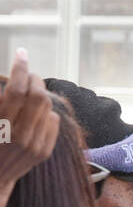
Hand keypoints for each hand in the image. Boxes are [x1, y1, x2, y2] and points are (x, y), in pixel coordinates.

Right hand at [0, 49, 59, 206]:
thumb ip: (0, 100)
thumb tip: (10, 79)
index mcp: (1, 125)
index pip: (16, 89)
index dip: (20, 67)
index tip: (21, 53)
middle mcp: (20, 136)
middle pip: (38, 95)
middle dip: (34, 78)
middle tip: (27, 73)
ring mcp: (35, 146)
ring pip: (47, 107)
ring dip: (40, 93)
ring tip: (30, 91)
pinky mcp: (44, 153)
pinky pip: (53, 121)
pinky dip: (45, 111)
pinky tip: (35, 112)